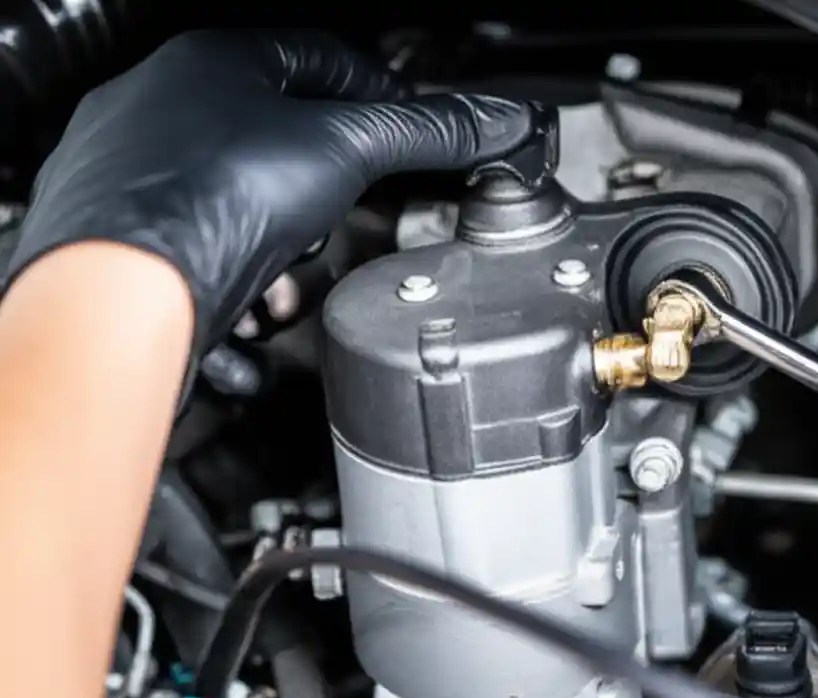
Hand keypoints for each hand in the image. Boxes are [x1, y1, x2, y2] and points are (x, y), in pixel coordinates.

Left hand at [7, 30, 531, 353]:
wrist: (117, 297)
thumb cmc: (208, 204)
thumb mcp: (345, 152)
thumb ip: (426, 134)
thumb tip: (497, 122)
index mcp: (211, 64)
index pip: (320, 61)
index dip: (375, 98)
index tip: (406, 133)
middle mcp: (160, 113)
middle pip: (279, 147)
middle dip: (320, 204)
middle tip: (335, 228)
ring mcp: (133, 180)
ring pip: (241, 215)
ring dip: (279, 262)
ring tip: (283, 285)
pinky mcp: (120, 245)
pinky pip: (199, 261)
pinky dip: (233, 292)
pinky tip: (245, 313)